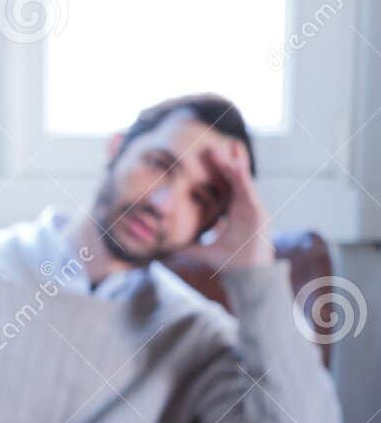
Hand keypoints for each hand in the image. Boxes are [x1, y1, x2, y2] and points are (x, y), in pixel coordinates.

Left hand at [181, 140, 274, 271]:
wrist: (246, 276)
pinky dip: (243, 178)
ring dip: (235, 164)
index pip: (223, 189)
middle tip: (212, 146)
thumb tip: (165, 251)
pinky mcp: (258, 212)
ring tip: (228, 146)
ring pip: (242, 181)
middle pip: (232, 180)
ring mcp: (251, 209)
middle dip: (223, 164)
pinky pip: (249, 191)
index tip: (205, 160)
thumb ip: (187, 249)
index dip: (216, 175)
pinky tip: (236, 164)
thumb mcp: (202, 252)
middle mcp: (243, 208)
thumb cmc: (230, 263)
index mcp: (232, 214)